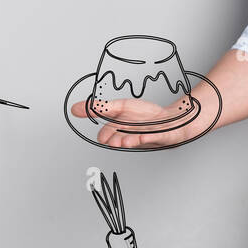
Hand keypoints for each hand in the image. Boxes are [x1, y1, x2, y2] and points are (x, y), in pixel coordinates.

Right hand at [70, 95, 204, 149]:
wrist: (173, 118)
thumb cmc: (146, 116)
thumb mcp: (121, 107)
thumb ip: (99, 107)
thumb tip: (74, 109)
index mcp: (121, 130)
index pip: (108, 134)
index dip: (105, 134)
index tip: (103, 136)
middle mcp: (133, 135)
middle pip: (122, 139)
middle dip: (117, 139)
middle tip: (113, 140)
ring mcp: (148, 136)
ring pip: (138, 140)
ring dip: (131, 140)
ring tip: (126, 140)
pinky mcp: (164, 135)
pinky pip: (158, 137)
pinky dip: (150, 137)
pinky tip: (145, 136)